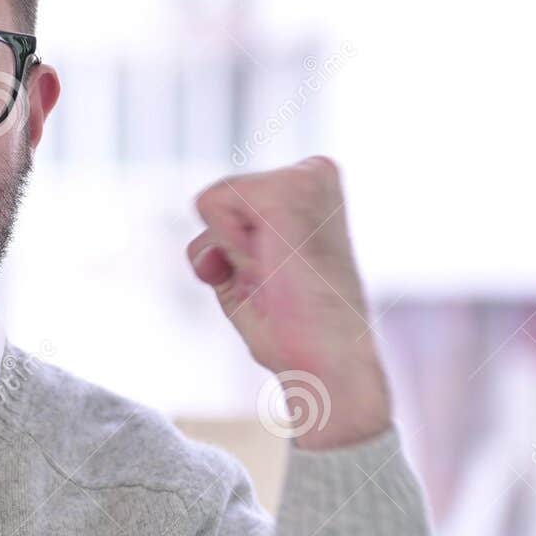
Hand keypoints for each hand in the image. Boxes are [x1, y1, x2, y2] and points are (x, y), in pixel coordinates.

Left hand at [186, 156, 390, 450]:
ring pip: (212, 201)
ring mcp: (304, 177)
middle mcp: (313, 173)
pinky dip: (229, 249)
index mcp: (311, 187)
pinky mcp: (287, 191)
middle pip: (217, 200)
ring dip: (232, 253)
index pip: (229, 202)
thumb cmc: (293, 330)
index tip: (276, 277)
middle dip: (229, 249)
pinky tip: (271, 268)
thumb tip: (208, 255)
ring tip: (276, 276)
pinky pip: (211, 204)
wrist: (328, 363)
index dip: (235, 249)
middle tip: (275, 281)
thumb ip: (219, 244)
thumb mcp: (246, 274)